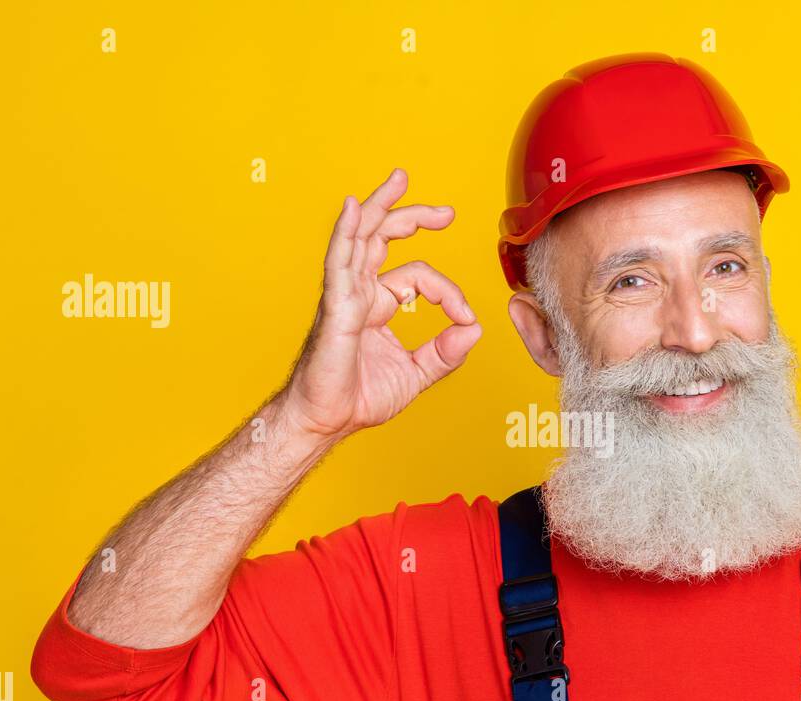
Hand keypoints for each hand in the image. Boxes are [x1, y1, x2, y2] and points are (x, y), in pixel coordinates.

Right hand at [282, 168, 481, 440]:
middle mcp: (360, 292)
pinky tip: (355, 208)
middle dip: (413, 216)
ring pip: (362, 237)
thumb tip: (474, 330)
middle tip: (446, 212)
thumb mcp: (417, 373)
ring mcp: (344, 296)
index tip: (466, 318)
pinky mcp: (335, 307)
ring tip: (400, 179)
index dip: (449, 291)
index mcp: (377, 305)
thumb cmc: (357, 398)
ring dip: (382, 206)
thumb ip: (445, 353)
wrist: (327, 421)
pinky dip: (347, 232)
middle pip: (383, 237)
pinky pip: (340, 262)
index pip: (419, 276)